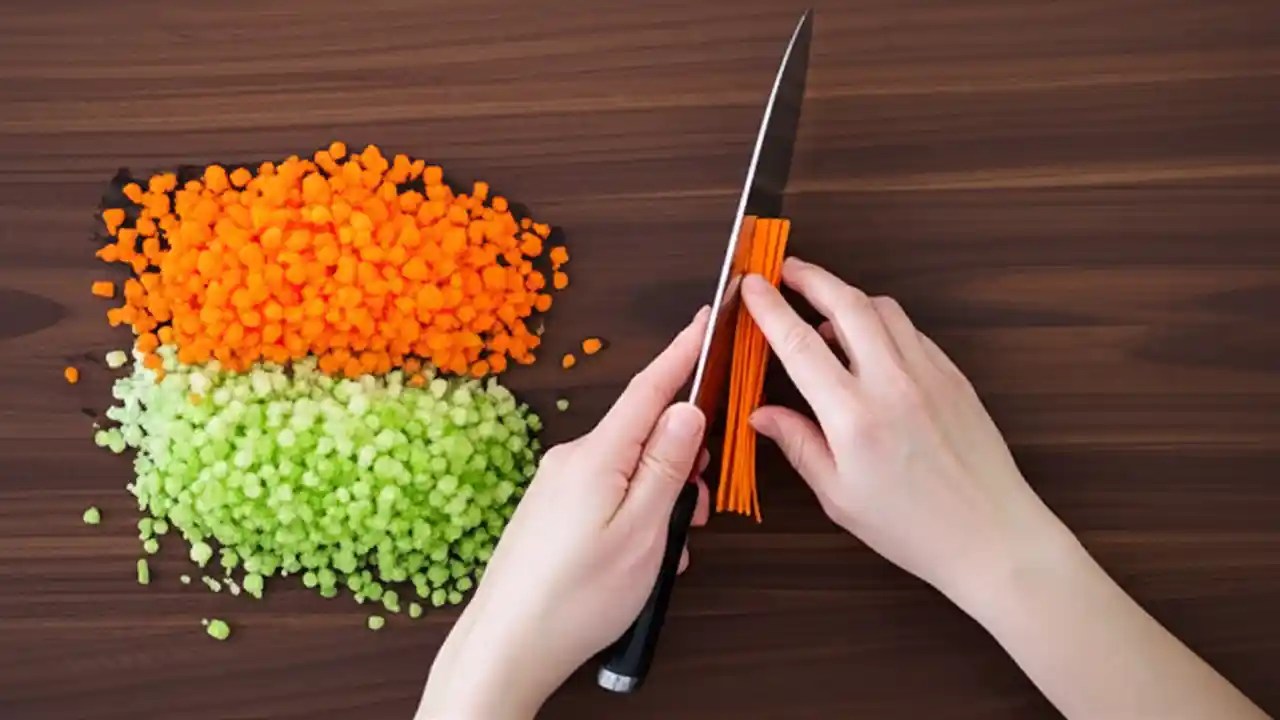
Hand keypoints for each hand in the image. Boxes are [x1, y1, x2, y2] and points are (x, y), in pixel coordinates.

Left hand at [418, 308, 711, 719]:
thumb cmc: (576, 597)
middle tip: (696, 514)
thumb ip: (667, 467)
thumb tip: (687, 411)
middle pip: (645, 435)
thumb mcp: (641, 531)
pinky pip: (608, 496)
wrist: (507, 646)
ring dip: (660, 503)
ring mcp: (559, 486)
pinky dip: (636, 519)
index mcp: (597, 455)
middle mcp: (573, 460)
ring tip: (664, 554)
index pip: (649, 388)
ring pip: (630, 472)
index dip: (682, 353)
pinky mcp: (552, 512)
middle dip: (682, 465)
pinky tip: (641, 562)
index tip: (706, 319)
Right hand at [742, 257, 1071, 601]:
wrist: (993, 537)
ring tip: (825, 313)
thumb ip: (798, 444)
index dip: (770, 308)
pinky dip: (884, 324)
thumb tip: (761, 414)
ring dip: (849, 298)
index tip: (752, 285)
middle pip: (847, 303)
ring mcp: (929, 374)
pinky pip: (912, 332)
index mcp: (854, 418)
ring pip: (884, 309)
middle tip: (786, 271)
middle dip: (811, 277)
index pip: (800, 344)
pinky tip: (870, 346)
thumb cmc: (914, 528)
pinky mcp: (954, 376)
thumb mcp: (838, 496)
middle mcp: (893, 385)